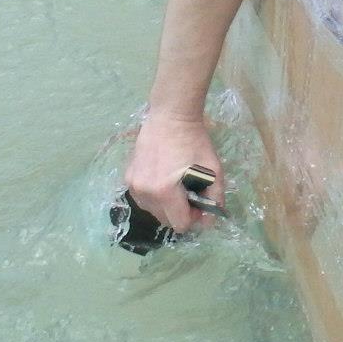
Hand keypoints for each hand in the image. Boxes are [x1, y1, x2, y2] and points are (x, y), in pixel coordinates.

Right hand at [123, 112, 223, 236]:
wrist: (170, 116)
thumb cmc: (194, 141)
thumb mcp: (213, 169)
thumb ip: (215, 198)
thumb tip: (209, 222)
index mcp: (165, 192)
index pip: (180, 225)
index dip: (194, 217)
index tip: (199, 201)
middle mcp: (145, 193)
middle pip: (165, 220)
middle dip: (180, 211)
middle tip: (189, 191)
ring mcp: (133, 185)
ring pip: (153, 210)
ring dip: (166, 205)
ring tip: (176, 184)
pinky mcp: (128, 178)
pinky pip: (143, 198)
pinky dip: (154, 196)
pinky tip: (163, 178)